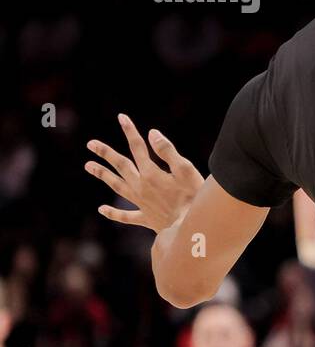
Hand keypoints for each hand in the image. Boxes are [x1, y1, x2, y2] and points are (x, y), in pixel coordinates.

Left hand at [85, 115, 204, 231]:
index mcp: (151, 173)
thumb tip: (151, 133)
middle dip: (105, 153)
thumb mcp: (185, 170)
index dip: (130, 131)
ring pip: (117, 186)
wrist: (192, 228)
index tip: (121, 118)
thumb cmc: (194, 197)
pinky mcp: (146, 218)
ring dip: (103, 175)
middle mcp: (141, 187)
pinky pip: (125, 216)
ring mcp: (141, 203)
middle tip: (91, 144)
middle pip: (120, 166)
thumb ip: (167, 151)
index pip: (137, 147)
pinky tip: (101, 209)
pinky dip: (112, 213)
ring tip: (88, 166)